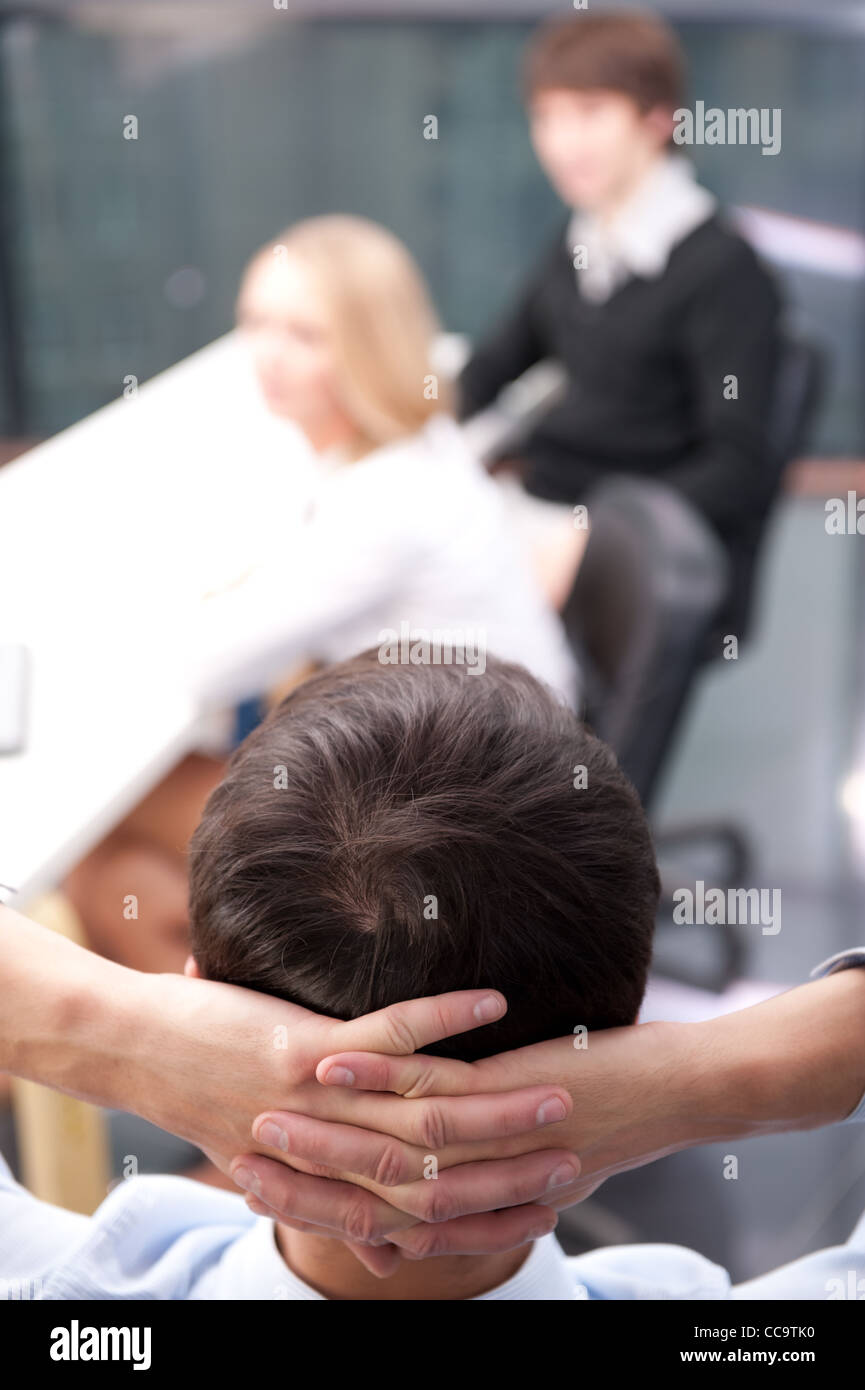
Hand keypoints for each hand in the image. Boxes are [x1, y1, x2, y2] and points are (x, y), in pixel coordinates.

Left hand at [131, 971, 576, 1273]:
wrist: (139, 1053)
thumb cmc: (208, 1102)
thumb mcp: (277, 1171)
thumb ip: (337, 1208)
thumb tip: (386, 1252)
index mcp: (331, 1185)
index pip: (425, 1218)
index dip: (490, 1222)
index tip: (546, 1214)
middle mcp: (335, 1154)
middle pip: (441, 1172)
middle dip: (513, 1169)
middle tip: (573, 1157)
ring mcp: (326, 1102)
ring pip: (430, 1110)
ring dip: (501, 1101)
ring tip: (559, 1089)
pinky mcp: (310, 1049)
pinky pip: (393, 1035)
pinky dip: (447, 1017)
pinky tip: (494, 1001)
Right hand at [236, 969, 864, 1267]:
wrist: (681, 1094)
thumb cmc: (610, 1108)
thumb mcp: (540, 1148)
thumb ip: (493, 1163)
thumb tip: (451, 1172)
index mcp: (479, 1195)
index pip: (382, 1218)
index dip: (319, 1210)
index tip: (262, 1193)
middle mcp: (479, 1177)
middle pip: (372, 1188)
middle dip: (305, 1177)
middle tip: (242, 1160)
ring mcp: (494, 1131)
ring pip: (390, 1138)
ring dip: (324, 1128)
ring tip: (266, 1110)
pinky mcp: (512, 1085)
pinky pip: (432, 1076)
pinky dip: (376, 1066)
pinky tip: (329, 1054)